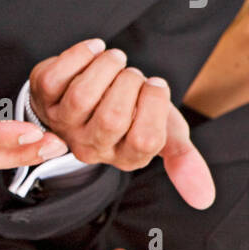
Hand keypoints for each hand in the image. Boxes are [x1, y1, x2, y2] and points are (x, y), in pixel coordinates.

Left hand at [28, 39, 215, 208]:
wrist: (91, 92)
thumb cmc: (132, 113)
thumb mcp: (164, 133)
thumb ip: (184, 161)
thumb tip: (205, 200)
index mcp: (124, 156)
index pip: (145, 141)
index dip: (155, 106)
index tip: (156, 85)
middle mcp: (90, 146)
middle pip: (112, 118)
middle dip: (130, 85)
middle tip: (133, 75)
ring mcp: (63, 122)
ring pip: (82, 96)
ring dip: (106, 67)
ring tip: (116, 60)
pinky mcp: (43, 96)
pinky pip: (57, 75)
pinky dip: (80, 55)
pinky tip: (95, 49)